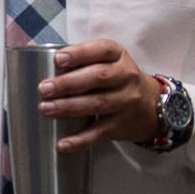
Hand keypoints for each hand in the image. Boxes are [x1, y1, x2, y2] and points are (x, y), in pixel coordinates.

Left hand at [38, 38, 170, 150]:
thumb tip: (43, 66)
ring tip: (46, 108)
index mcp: (118, 56)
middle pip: (98, 77)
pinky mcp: (121, 124)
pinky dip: (80, 140)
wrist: (151, 105)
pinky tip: (63, 143)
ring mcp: (126, 101)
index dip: (80, 54)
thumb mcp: (109, 62)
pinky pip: (99, 132)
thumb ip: (84, 61)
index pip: (102, 50)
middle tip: (44, 88)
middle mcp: (126, 76)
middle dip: (68, 83)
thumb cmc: (118, 79)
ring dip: (69, 107)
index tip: (58, 59)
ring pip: (98, 104)